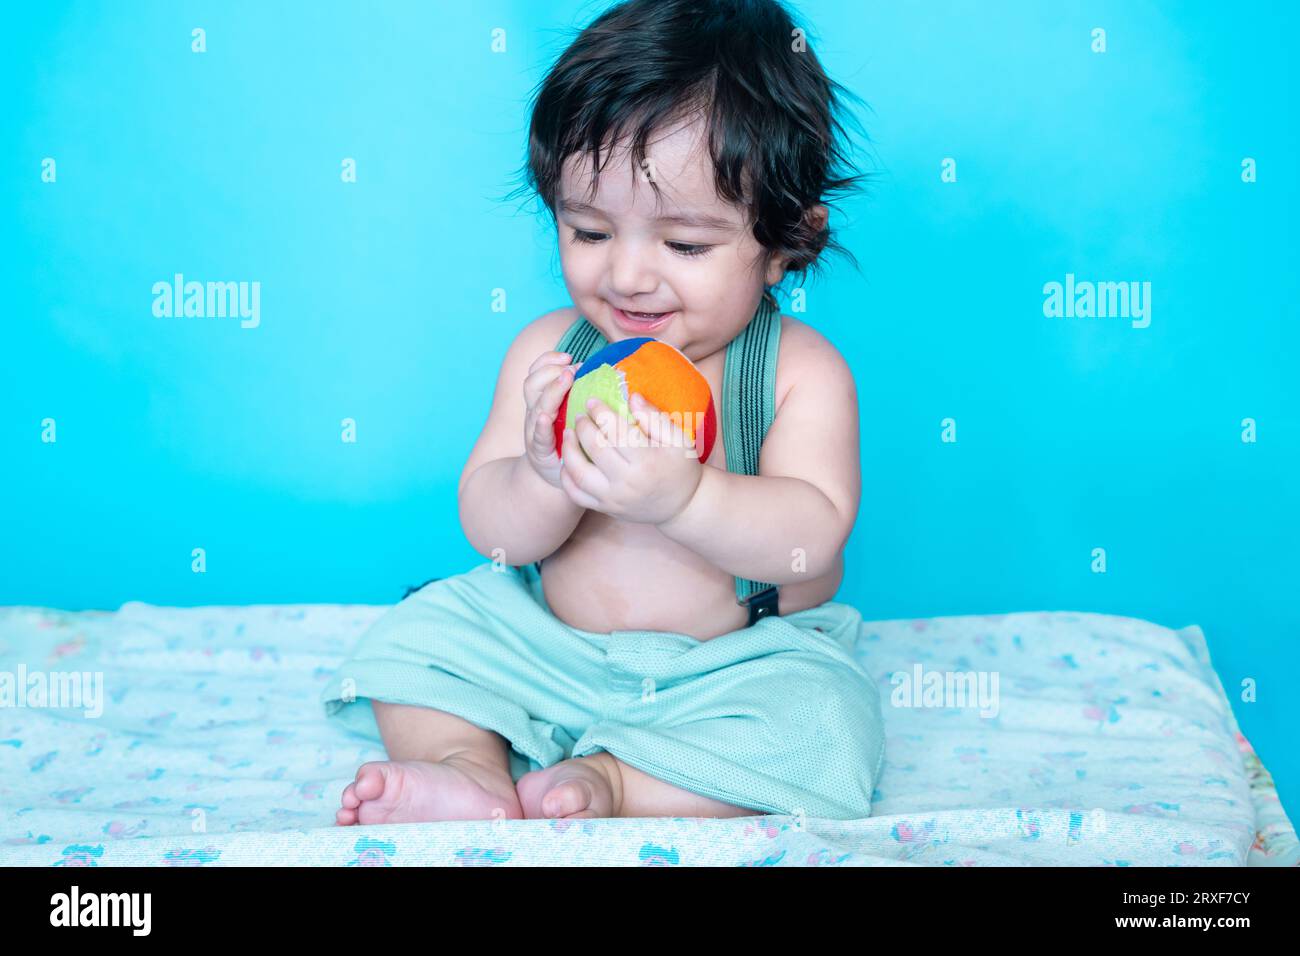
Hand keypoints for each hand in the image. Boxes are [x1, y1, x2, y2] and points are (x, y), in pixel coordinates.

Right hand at [522, 350, 579, 489]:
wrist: (552, 474)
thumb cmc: (568, 440)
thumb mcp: (572, 413)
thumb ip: (581, 394)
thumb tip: (607, 372)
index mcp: (543, 399)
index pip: (537, 372)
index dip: (549, 360)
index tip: (569, 356)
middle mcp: (536, 411)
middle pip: (533, 384)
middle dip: (551, 371)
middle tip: (572, 368)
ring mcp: (534, 430)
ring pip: (536, 406)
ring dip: (552, 390)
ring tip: (566, 379)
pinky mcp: (538, 449)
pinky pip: (538, 435)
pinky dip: (541, 426)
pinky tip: (547, 418)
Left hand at [558, 392, 704, 524]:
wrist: (682, 506)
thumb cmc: (681, 468)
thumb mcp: (679, 440)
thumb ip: (656, 418)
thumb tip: (632, 397)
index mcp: (647, 462)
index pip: (616, 431)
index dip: (600, 413)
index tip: (592, 401)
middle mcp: (627, 482)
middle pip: (595, 449)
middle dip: (582, 427)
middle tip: (579, 416)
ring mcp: (614, 498)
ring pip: (579, 474)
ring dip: (569, 450)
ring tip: (568, 434)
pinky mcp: (606, 508)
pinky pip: (577, 495)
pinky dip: (567, 478)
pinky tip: (568, 462)